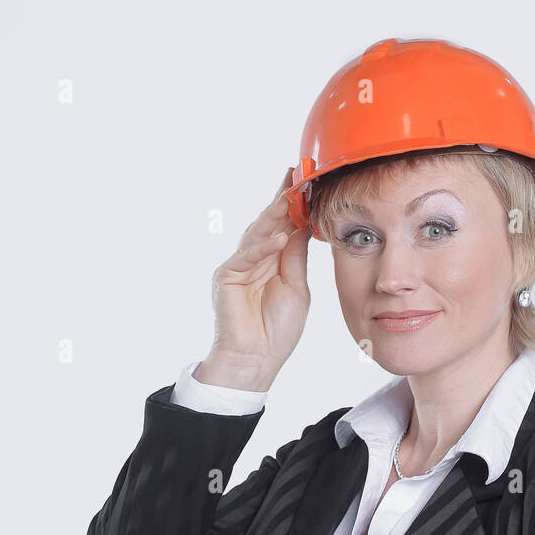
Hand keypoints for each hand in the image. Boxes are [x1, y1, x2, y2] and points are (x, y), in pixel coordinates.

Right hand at [198, 167, 312, 390]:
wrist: (256, 359)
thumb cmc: (277, 330)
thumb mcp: (297, 287)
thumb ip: (296, 256)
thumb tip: (302, 223)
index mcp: (275, 260)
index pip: (285, 225)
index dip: (295, 204)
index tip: (307, 180)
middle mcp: (256, 258)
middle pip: (270, 222)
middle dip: (284, 199)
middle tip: (298, 175)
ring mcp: (239, 265)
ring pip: (258, 233)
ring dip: (275, 215)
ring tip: (291, 199)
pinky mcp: (226, 275)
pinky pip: (246, 255)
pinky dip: (262, 246)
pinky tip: (278, 236)